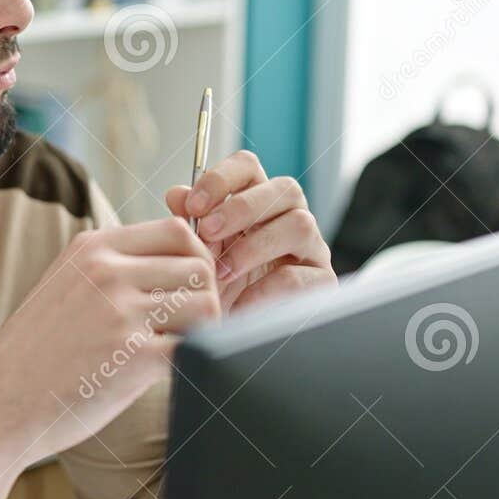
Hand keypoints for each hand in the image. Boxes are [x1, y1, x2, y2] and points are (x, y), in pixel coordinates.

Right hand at [0, 218, 219, 470]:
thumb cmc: (34, 353)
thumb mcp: (65, 286)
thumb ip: (112, 269)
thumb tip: (176, 266)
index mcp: (93, 248)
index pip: (177, 231)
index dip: (194, 259)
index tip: (186, 289)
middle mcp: (108, 271)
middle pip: (199, 265)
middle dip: (204, 295)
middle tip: (190, 325)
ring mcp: (122, 311)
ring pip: (206, 303)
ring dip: (204, 328)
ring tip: (177, 348)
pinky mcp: (135, 356)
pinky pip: (197, 345)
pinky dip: (195, 359)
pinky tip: (168, 371)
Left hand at [165, 149, 335, 312]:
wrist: (229, 330)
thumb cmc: (216, 286)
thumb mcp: (196, 253)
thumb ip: (188, 223)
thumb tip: (177, 194)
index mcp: (256, 201)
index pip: (249, 167)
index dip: (221, 178)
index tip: (192, 205)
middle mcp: (288, 216)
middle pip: (284, 188)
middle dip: (241, 208)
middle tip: (208, 232)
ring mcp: (309, 247)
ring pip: (300, 224)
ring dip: (254, 245)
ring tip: (223, 271)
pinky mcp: (320, 281)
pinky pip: (302, 274)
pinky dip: (267, 287)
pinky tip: (242, 301)